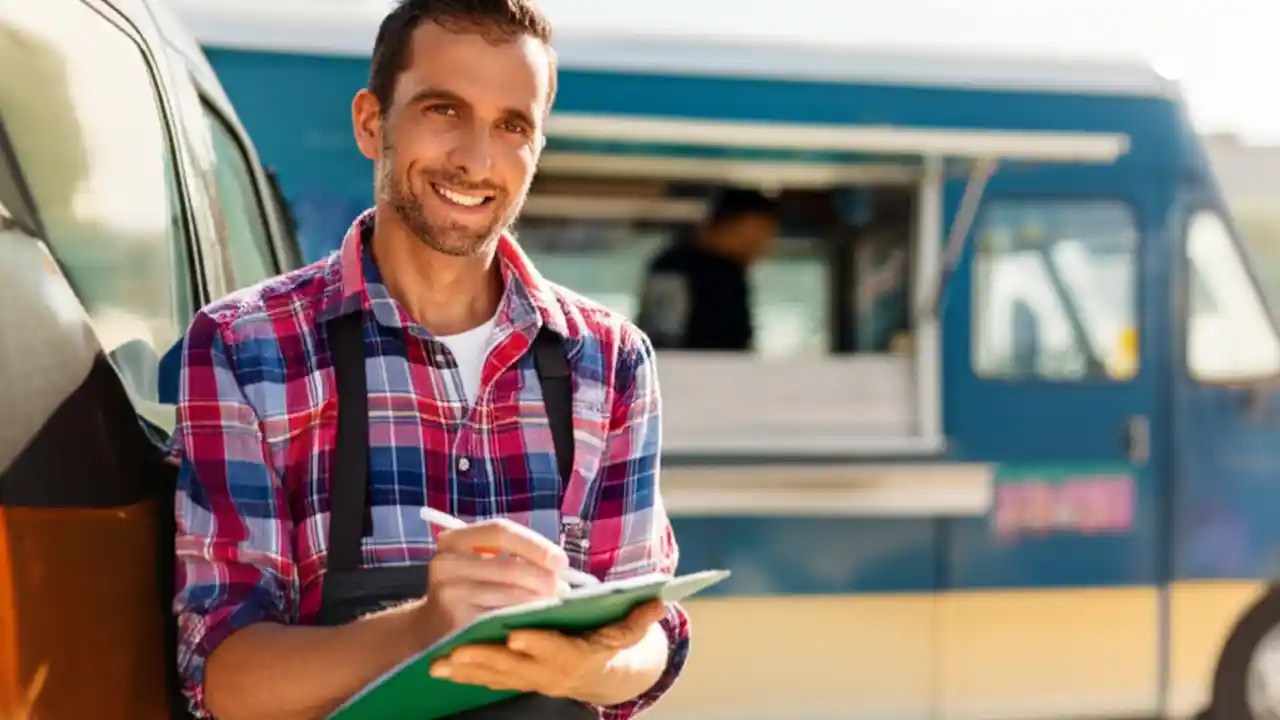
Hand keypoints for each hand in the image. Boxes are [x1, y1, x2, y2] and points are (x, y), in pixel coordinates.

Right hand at [416, 518, 567, 646]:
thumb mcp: (478, 564)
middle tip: (564, 590)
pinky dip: (525, 618)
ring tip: (555, 604)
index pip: (500, 531)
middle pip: (511, 566)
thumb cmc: (467, 591)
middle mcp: (445, 564)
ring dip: (540, 600)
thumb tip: (558, 565)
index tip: (560, 560)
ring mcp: (448, 594)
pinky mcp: (456, 623)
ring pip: (511, 594)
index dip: (535, 544)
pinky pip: (503, 617)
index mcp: (453, 541)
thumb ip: (510, 555)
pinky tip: (536, 620)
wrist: (430, 630)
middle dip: (544, 579)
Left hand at [428, 599, 666, 701]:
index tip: (517, 633)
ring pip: (496, 677)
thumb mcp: (628, 631)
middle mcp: (552, 674)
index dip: (538, 643)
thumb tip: (658, 600)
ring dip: (467, 670)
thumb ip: (639, 618)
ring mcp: (532, 679)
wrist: (605, 676)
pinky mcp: (517, 680)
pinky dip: (466, 675)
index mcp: (578, 656)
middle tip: (458, 651)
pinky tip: (441, 667)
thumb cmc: (612, 643)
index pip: (557, 650)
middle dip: (486, 659)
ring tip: (438, 662)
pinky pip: (488, 680)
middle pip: (516, 668)